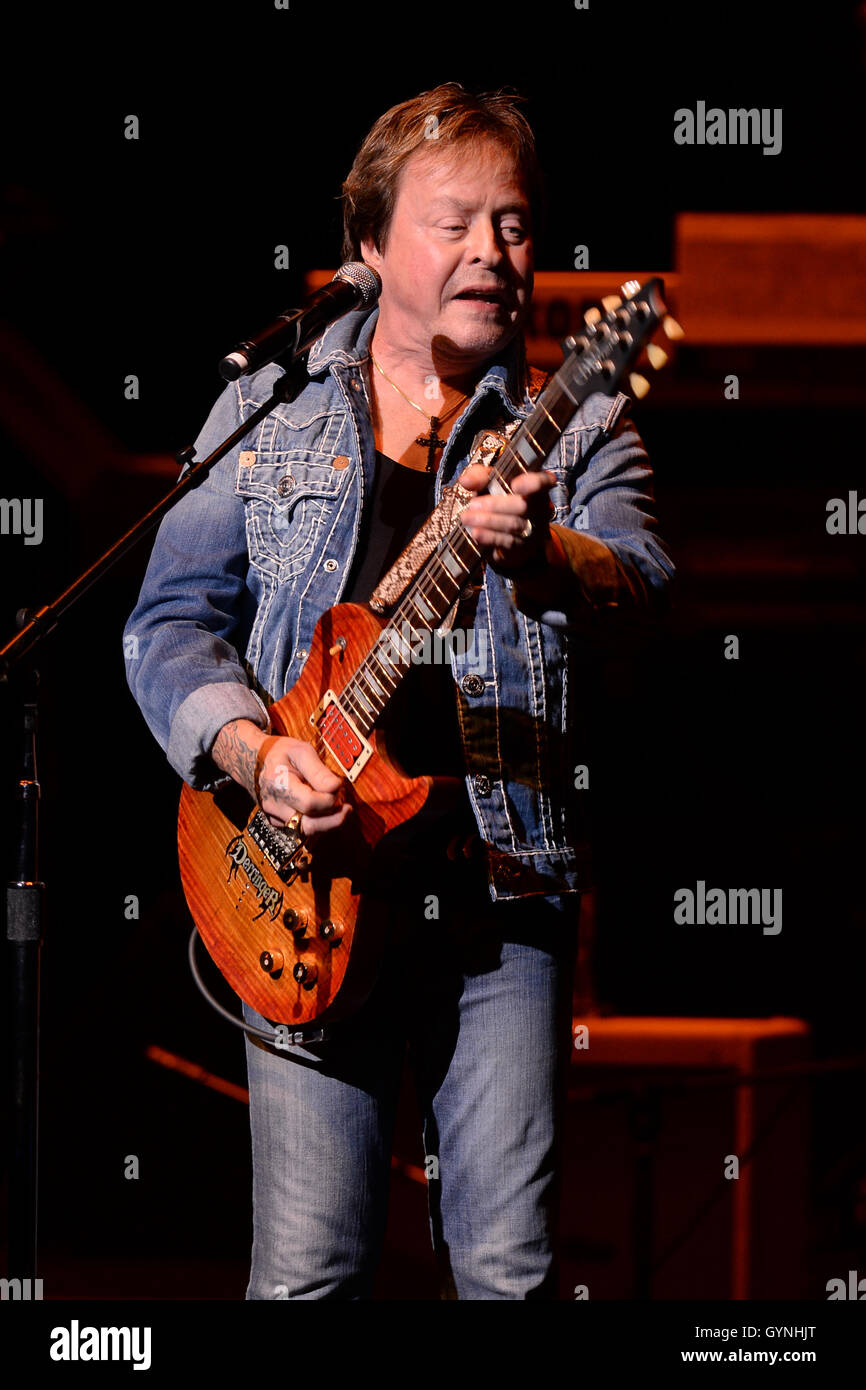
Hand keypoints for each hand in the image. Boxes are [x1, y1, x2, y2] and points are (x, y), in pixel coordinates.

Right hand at [211, 719, 350, 839]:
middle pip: (309, 826)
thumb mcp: (301, 751)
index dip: (330, 800)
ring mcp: (274, 817)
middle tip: (347, 807)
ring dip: (327, 823)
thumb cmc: (280, 753)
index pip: (310, 804)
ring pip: (306, 832)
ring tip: (336, 805)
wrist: (253, 761)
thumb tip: (335, 787)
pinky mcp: (277, 823)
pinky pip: (301, 830)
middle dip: (333, 819)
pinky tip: (323, 810)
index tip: (338, 787)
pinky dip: (316, 823)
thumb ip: (318, 770)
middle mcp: (274, 806)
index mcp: (279, 785)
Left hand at [459, 463, 556, 574]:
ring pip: (514, 525)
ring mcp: (534, 528)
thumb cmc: (500, 498)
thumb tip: (465, 481)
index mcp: (535, 486)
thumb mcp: (490, 483)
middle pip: (523, 505)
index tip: (516, 485)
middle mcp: (540, 507)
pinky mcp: (525, 547)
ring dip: (488, 521)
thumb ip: (479, 477)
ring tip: (466, 518)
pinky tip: (475, 533)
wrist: (509, 533)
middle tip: (472, 504)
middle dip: (496, 505)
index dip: (533, 483)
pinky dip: (490, 537)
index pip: (543, 481)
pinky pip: (508, 542)